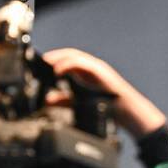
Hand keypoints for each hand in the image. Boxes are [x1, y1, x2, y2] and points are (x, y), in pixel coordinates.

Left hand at [42, 48, 164, 136]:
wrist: (128, 113)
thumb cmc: (110, 108)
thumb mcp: (80, 103)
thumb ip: (65, 100)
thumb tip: (48, 99)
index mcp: (87, 73)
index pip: (68, 60)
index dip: (54, 60)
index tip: (40, 65)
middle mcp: (91, 67)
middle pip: (69, 54)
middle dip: (54, 56)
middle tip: (40, 61)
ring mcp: (96, 67)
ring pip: (74, 55)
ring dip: (58, 58)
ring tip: (47, 64)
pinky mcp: (99, 70)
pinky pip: (80, 63)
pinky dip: (67, 65)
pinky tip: (58, 71)